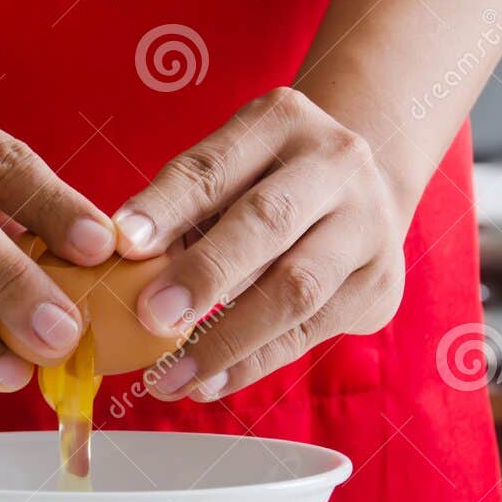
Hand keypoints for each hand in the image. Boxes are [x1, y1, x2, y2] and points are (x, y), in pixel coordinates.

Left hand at [112, 87, 407, 400]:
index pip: (213, 166)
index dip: (165, 207)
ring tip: (172, 374)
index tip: (121, 244)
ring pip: (296, 287)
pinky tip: (208, 381)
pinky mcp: (380, 285)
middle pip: (267, 220)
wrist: (366, 190)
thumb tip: (121, 266)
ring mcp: (369, 224)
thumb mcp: (225, 173)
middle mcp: (336, 164)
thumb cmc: (264, 184)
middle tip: (150, 317)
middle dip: (204, 273)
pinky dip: (252, 362)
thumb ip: (179, 211)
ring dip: (226, 337)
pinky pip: (308, 332)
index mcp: (282, 120)